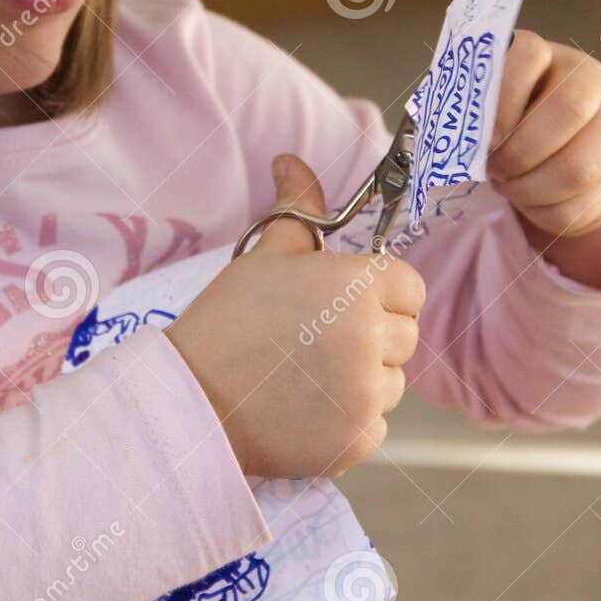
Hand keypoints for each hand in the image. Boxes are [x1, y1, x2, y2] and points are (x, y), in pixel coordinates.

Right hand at [164, 153, 424, 479]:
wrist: (191, 400)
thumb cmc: (227, 322)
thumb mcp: (265, 255)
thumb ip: (297, 207)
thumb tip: (291, 160)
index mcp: (357, 285)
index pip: (410, 288)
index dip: (380, 295)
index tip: (345, 306)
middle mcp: (372, 337)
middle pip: (405, 335)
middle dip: (371, 338)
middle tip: (315, 343)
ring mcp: (368, 394)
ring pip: (392, 382)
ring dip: (362, 382)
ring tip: (306, 378)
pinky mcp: (359, 439)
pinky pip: (377, 425)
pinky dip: (349, 422)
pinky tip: (306, 411)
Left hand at [488, 31, 600, 240]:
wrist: (556, 143)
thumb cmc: (511, 116)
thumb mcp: (493, 99)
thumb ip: (475, 106)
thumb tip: (460, 135)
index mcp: (553, 56)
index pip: (529, 56)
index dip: (501, 98)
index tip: (484, 132)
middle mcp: (593, 83)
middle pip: (567, 110)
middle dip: (518, 152)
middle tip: (493, 168)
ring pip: (579, 168)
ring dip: (530, 188)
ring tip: (508, 186)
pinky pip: (581, 207)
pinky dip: (544, 213)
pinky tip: (530, 201)